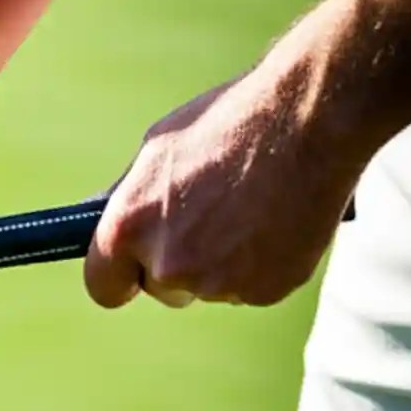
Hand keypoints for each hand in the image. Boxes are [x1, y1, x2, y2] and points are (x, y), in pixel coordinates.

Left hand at [85, 68, 360, 308]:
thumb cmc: (228, 124)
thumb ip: (133, 200)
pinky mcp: (264, 291)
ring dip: (220, 261)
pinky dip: (260, 263)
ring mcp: (218, 283)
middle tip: (207, 219)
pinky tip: (274, 222)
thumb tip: (113, 224)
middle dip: (176, 263)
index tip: (131, 271)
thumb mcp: (157, 152)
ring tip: (248, 209)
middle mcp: (168, 265)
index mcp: (128, 230)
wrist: (307, 120)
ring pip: (209, 286)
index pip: (103, 285)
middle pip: (161, 287)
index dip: (119, 276)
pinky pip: (251, 287)